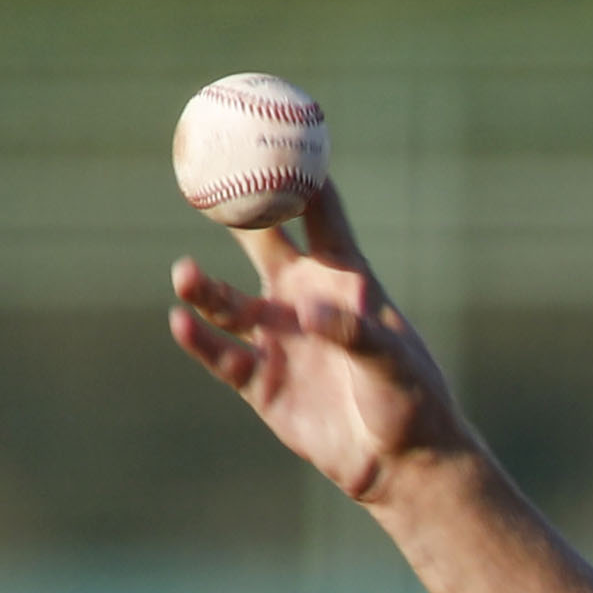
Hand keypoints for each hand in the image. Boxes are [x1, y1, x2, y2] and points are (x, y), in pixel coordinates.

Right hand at [165, 186, 464, 503]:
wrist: (401, 464)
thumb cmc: (411, 403)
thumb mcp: (394, 364)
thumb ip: (357, 334)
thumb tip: (310, 312)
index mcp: (344, 279)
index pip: (319, 212)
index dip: (299, 171)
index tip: (274, 127)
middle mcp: (303, 299)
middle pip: (259, 240)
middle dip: (232, 207)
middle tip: (200, 177)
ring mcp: (278, 339)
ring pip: (228, 302)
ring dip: (204, 287)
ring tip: (185, 274)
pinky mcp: (261, 382)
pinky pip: (221, 355)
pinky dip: (200, 340)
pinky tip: (181, 322)